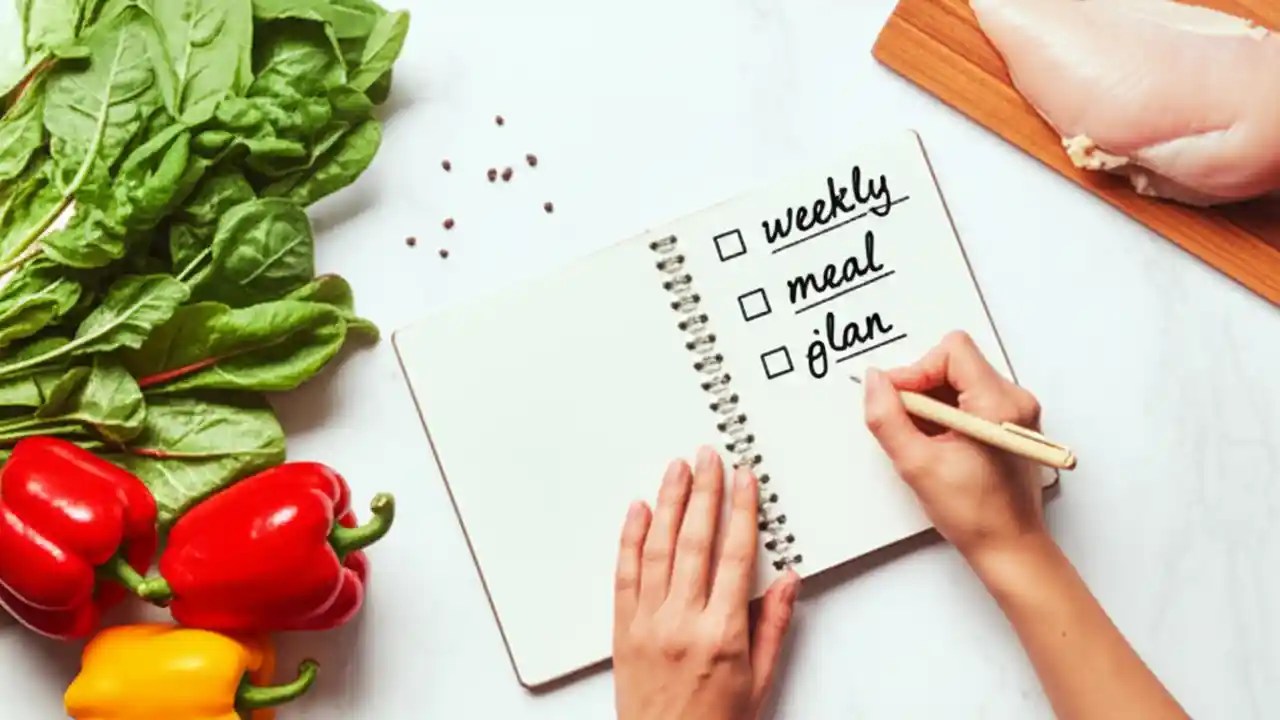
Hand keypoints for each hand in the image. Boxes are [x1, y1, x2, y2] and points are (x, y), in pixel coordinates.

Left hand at [613, 447, 800, 719]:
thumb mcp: (759, 681)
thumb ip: (773, 625)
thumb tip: (786, 579)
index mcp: (722, 633)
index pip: (735, 555)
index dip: (741, 511)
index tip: (744, 480)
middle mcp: (682, 622)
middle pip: (695, 541)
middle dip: (704, 492)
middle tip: (708, 457)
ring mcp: (648, 623)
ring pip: (658, 549)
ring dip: (668, 503)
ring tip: (676, 469)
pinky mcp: (623, 629)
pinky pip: (625, 573)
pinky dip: (631, 538)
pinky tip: (638, 510)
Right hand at [862, 331, 1046, 564]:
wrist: (1009, 546)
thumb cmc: (978, 515)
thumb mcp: (918, 465)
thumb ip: (888, 418)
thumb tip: (874, 383)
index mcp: (998, 405)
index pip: (952, 351)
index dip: (916, 370)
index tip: (897, 398)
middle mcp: (1014, 401)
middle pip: (955, 362)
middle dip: (921, 387)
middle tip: (907, 422)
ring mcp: (1015, 411)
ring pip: (960, 379)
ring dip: (932, 402)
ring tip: (924, 438)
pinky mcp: (1009, 422)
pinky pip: (969, 398)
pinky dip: (945, 413)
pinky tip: (937, 443)